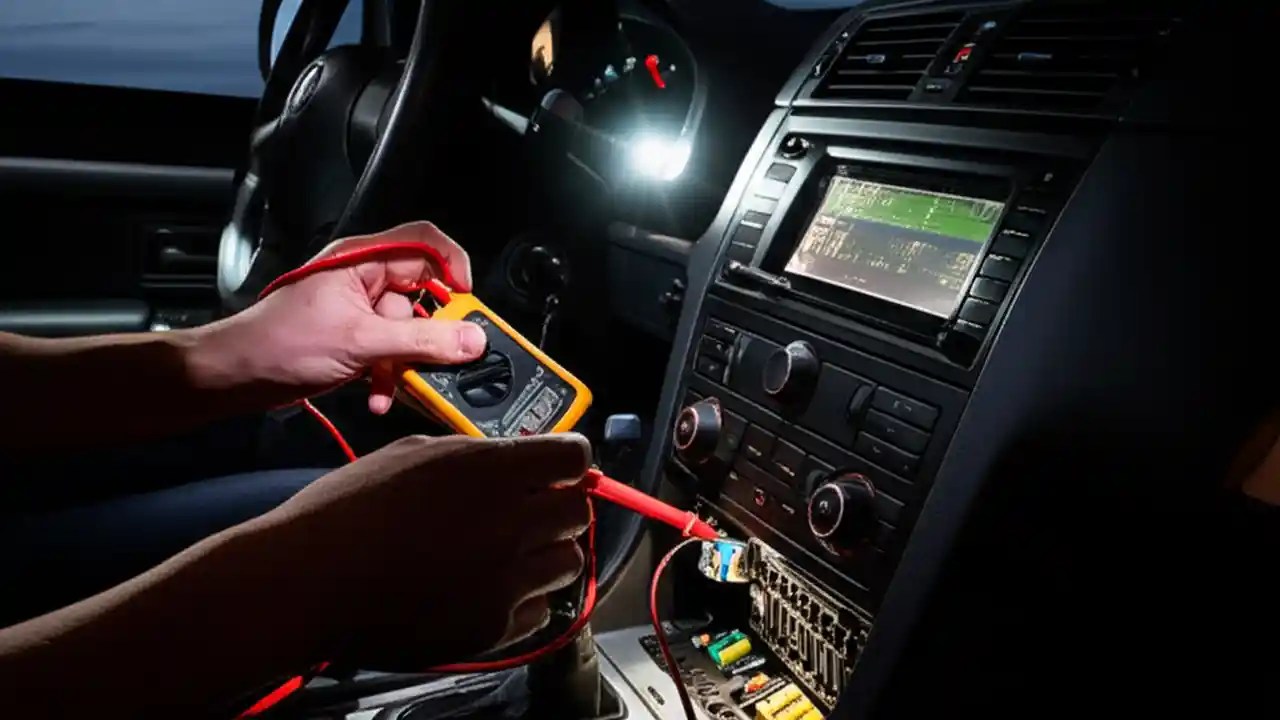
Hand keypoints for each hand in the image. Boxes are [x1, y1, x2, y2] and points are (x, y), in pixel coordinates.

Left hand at [193, 221, 484, 412]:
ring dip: (406, 363)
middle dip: (429, 333)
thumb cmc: (283, 344)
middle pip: (423, 295)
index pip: (425, 244)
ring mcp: (360, 311)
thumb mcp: (361, 343)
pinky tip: (378, 396)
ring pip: (408, 331)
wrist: (235, 376)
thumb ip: (421, 341)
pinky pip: (390, 353)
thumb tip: (473, 340)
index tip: (467, 303)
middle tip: (441, 357)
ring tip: (395, 386)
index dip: (454, 266)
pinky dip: (389, 375)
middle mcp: (364, 279)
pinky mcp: (355, 340)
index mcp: (363, 260)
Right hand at [251, 432, 592, 669]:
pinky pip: (537, 610)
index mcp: (492, 471)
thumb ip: (476, 457)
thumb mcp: (414, 454)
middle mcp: (510, 524)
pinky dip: (520, 599)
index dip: (569, 461)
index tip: (561, 468)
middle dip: (559, 507)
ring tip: (506, 553)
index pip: (574, 458)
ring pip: (566, 563)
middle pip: (578, 513)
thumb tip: (514, 460)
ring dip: (546, 554)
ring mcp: (505, 581)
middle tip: (531, 511)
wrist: (308, 582)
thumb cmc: (347, 511)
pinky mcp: (493, 628)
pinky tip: (482, 589)